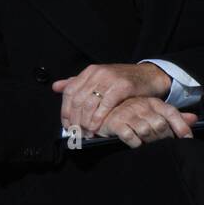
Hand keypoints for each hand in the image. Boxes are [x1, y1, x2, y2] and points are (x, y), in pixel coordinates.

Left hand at [52, 63, 171, 134]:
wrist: (148, 76)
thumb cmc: (122, 80)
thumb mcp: (98, 79)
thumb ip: (77, 83)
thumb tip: (55, 87)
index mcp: (89, 72)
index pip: (70, 92)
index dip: (66, 110)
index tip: (67, 125)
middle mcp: (97, 73)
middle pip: (78, 100)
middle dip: (75, 119)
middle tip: (76, 132)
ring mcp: (109, 79)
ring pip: (89, 104)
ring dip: (86, 122)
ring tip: (86, 132)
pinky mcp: (122, 86)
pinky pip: (105, 105)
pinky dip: (99, 119)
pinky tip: (97, 128)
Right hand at [96, 96, 197, 147]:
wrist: (106, 110)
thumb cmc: (134, 113)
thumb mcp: (154, 112)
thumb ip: (174, 117)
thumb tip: (194, 119)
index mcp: (153, 102)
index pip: (172, 113)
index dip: (181, 127)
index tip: (187, 139)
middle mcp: (141, 106)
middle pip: (160, 125)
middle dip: (164, 138)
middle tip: (163, 144)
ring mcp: (128, 114)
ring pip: (146, 130)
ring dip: (150, 141)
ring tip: (149, 145)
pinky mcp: (115, 123)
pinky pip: (130, 136)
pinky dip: (136, 143)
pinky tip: (137, 145)